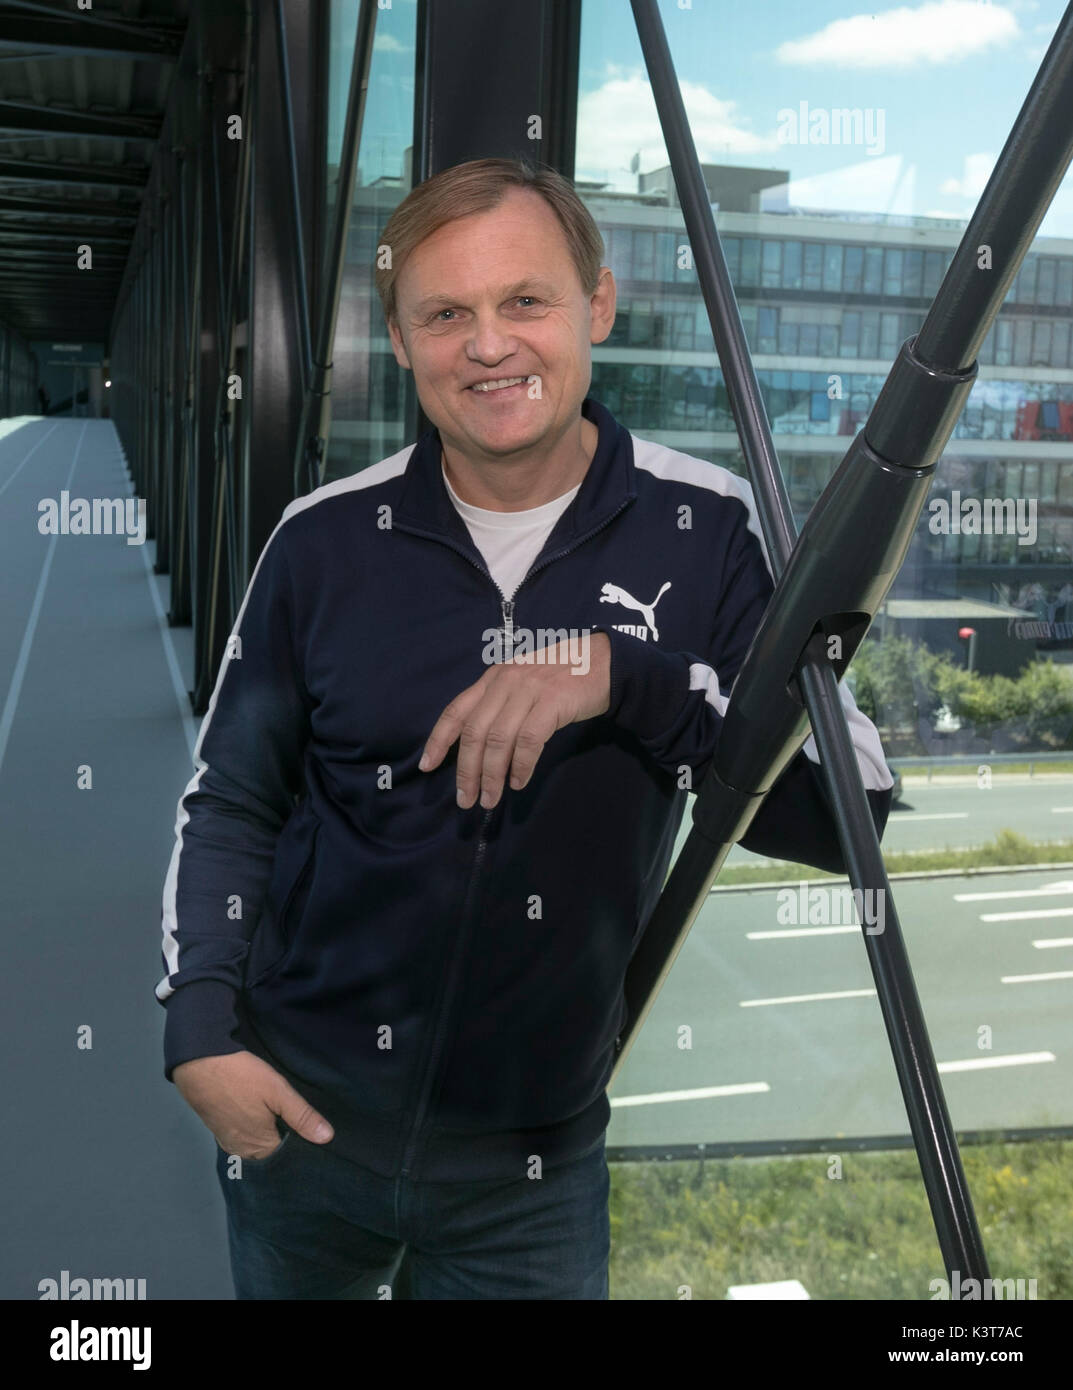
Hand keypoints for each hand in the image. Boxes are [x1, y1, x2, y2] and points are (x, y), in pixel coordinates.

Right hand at [173, 1051, 333, 1159]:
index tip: (314, 1135)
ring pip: (256, 1146)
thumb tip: (327, 1138)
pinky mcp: (219, 1131)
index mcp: (260, 1148)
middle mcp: (243, 1152)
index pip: (289, 1158)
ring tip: (283, 1119)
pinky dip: (254, 1131)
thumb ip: (302, 1116)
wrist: (198, 1063)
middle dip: (285, 1142)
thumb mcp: (278, 1092)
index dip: (302, 1146)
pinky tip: (262, 1117)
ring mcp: (228, 1142)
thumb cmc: (241, 1077)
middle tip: (301, 1124)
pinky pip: (243, 1138)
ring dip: (269, 1136)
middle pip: (271, 1154)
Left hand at [418, 632, 609, 809]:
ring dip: (491, 775)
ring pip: (498, 740)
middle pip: (474, 732)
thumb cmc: (560, 678)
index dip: (439, 740)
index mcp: (493, 679)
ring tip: (490, 798)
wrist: (602, 662)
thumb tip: (479, 750)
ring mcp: (529, 690)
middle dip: (466, 770)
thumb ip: (500, 706)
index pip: (456, 711)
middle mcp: (505, 682)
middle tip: (465, 799)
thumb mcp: (522, 684)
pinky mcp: (553, 701)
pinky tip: (518, 782)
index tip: (427, 766)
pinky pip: (529, 740)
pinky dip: (521, 765)